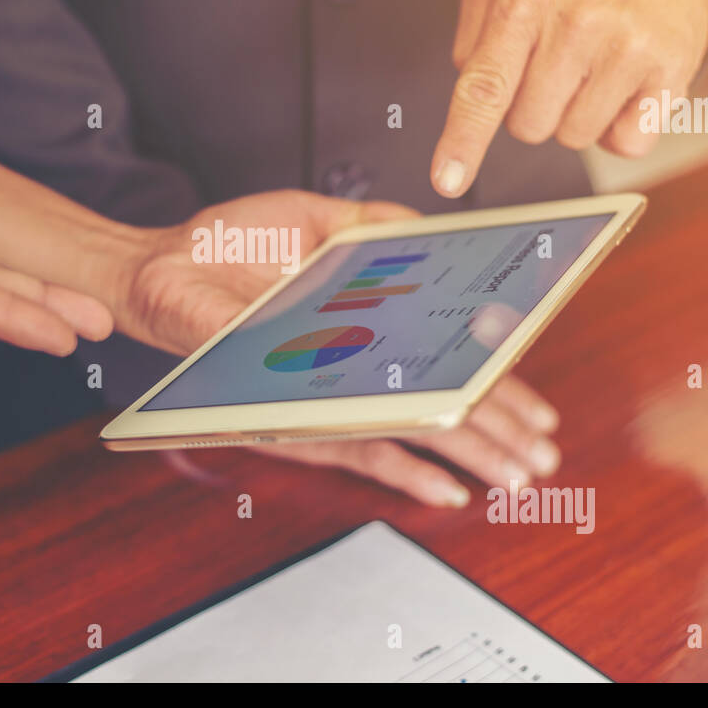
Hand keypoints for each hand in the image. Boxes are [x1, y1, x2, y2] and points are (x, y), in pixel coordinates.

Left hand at [116, 189, 561, 505]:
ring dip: (471, 453)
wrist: (162, 267)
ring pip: (412, 429)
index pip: (439, 349)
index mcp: (366, 319)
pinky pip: (356, 449)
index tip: (535, 381)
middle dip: (500, 425)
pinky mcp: (294, 412)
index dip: (492, 369)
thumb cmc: (226, 245)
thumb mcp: (311, 217)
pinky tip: (446, 489)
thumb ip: (373, 225)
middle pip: (439, 399)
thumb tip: (435, 226)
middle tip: (546, 447)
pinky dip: (402, 472)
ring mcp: (328, 391)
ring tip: (521, 471)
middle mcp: (353, 362)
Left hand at [431, 0, 707, 197]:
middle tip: (555, 64)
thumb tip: (466, 82)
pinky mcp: (670, 68)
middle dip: (532, 107)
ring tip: (592, 65)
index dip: (464, 140)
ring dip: (576, 114)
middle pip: (528, 127)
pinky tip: (623, 86)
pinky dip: (622, 127)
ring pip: (575, 137)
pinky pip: (628, 142)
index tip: (446, 180)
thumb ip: (472, 28)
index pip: (485, 87)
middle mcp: (577, 24)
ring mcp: (626, 48)